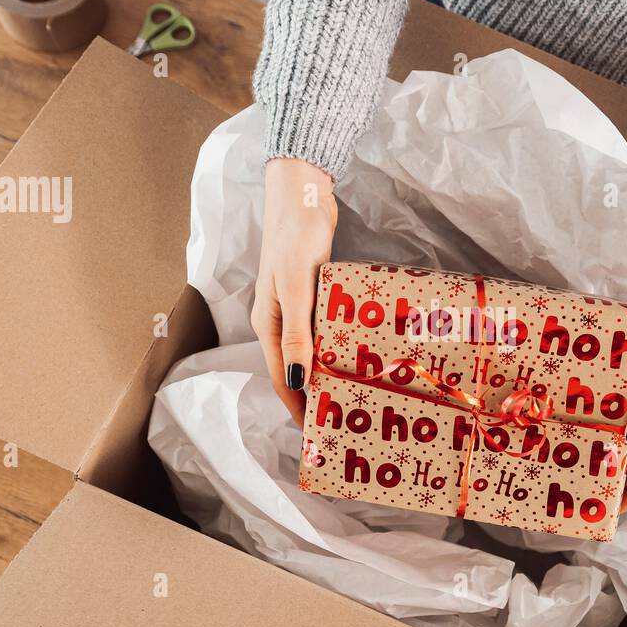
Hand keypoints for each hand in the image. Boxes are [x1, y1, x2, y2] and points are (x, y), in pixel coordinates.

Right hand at [251, 157, 337, 426]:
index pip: (283, 378)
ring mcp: (297, 306)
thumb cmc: (295, 239)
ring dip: (329, 370)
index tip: (317, 432)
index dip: (297, 407)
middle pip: (297, 368)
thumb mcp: (296, 289)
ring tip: (354, 392)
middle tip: (343, 417)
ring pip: (313, 349)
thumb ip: (297, 333)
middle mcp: (280, 320)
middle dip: (315, 394)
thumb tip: (298, 379)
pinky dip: (338, 343)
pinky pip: (326, 327)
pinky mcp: (314, 291)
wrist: (302, 194)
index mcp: (269, 325)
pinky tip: (358, 351)